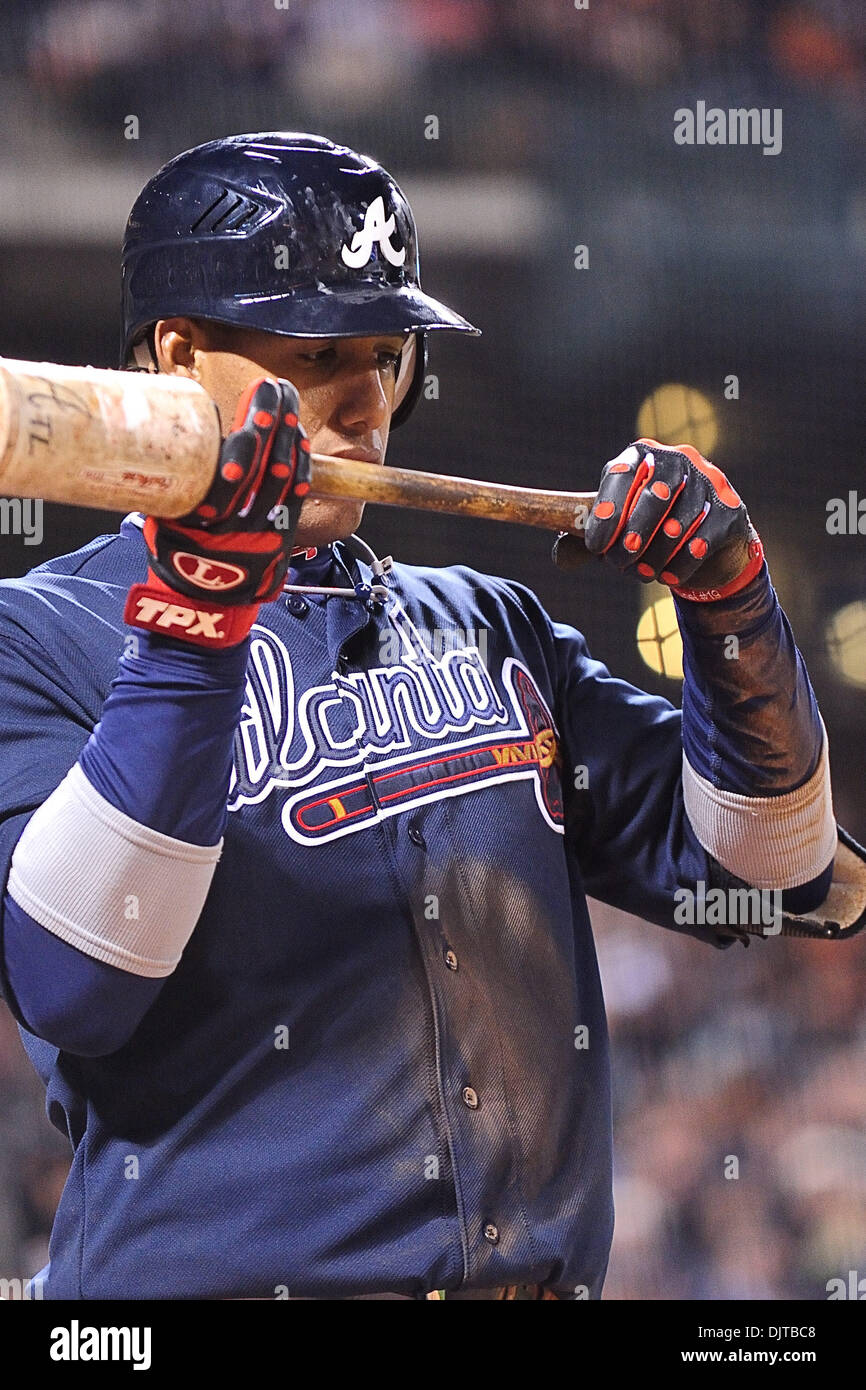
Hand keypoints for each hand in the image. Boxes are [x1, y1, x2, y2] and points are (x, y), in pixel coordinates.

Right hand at [124, 377, 310, 647]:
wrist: (201, 604)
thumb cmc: (175, 553)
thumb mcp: (161, 516)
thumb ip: (174, 476)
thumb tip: (184, 417)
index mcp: (199, 522)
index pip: (232, 472)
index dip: (251, 434)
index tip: (257, 395)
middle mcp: (236, 531)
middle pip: (266, 471)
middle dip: (275, 424)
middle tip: (276, 389)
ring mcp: (263, 538)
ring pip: (285, 483)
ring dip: (290, 440)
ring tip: (289, 406)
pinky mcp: (282, 541)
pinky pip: (297, 500)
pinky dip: (301, 468)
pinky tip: (300, 442)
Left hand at [583, 438, 762, 599]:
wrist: (702, 545)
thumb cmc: (648, 531)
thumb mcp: (613, 533)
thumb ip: (585, 543)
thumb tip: (562, 558)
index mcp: (640, 457)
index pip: (622, 473)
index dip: (608, 510)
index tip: (596, 544)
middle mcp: (677, 460)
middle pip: (657, 494)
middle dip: (634, 536)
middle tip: (619, 563)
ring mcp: (709, 482)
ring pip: (680, 524)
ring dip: (655, 557)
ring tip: (643, 573)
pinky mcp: (730, 510)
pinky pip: (703, 541)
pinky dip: (681, 565)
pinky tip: (668, 576)